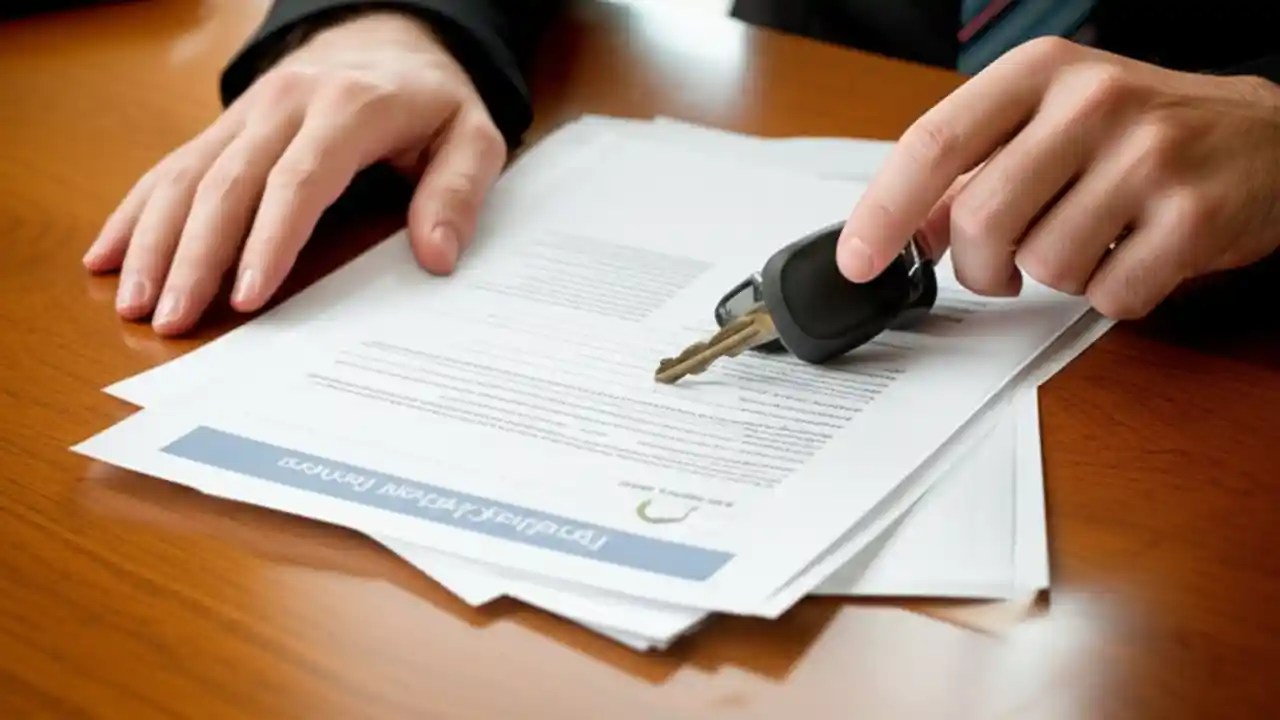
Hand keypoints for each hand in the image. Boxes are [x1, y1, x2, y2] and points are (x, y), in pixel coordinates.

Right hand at [83, 11, 506, 334]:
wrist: (389, 40)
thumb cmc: (433, 102)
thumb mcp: (474, 137)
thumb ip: (459, 192)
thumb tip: (436, 255)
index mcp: (350, 109)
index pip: (300, 181)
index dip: (269, 240)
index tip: (246, 297)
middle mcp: (287, 104)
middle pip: (228, 183)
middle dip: (195, 255)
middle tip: (174, 320)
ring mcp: (247, 113)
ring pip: (187, 175)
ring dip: (154, 241)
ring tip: (134, 302)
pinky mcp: (226, 126)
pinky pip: (171, 166)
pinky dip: (137, 211)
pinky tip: (108, 254)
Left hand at [836, 38, 1279, 318]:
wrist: (1269, 139)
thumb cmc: (1144, 131)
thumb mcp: (1050, 123)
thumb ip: (973, 170)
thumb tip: (903, 231)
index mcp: (1041, 74)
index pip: (934, 142)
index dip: (883, 211)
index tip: (859, 259)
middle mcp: (1093, 102)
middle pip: (980, 220)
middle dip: (979, 266)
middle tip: (1002, 265)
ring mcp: (1148, 157)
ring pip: (1042, 265)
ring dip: (1053, 277)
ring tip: (1089, 241)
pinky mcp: (1193, 217)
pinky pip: (1108, 296)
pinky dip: (1110, 295)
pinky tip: (1133, 255)